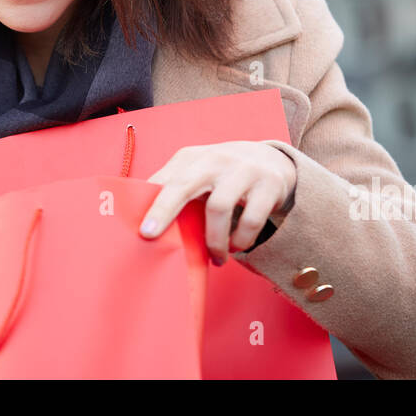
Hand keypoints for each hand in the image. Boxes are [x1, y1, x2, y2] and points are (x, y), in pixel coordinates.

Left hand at [138, 140, 296, 265]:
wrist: (273, 159)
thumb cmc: (224, 173)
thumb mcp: (199, 171)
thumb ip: (174, 188)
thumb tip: (142, 220)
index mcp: (193, 158)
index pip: (166, 179)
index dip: (152, 203)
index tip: (143, 231)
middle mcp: (216, 159)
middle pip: (184, 184)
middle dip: (165, 209)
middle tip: (153, 237)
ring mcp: (243, 169)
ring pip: (219, 207)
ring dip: (214, 241)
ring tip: (216, 257)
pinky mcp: (269, 185)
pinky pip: (251, 219)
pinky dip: (241, 240)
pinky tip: (236, 247)